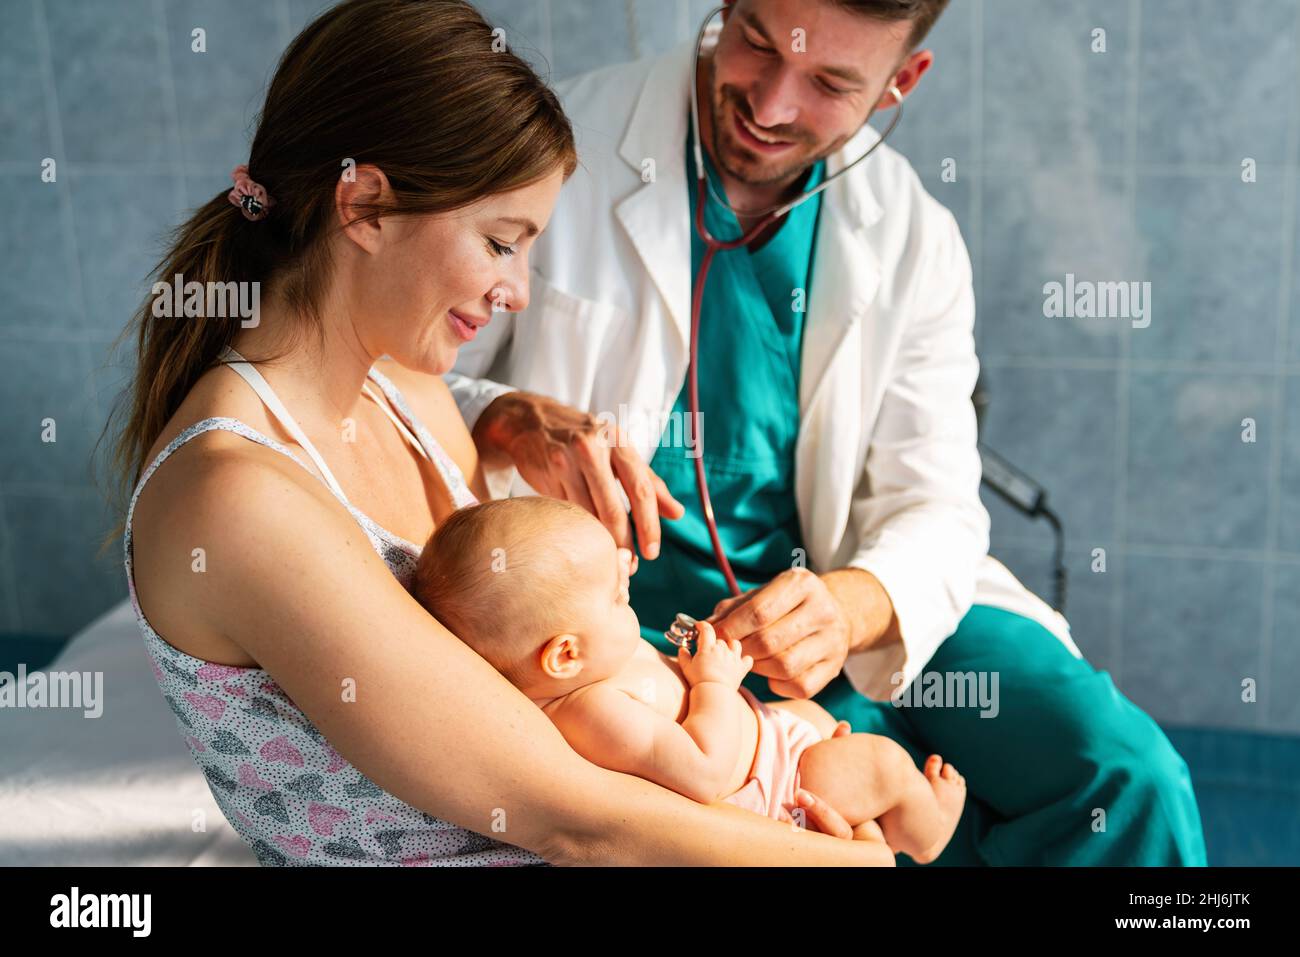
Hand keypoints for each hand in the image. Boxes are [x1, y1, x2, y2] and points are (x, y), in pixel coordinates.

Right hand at [473, 392, 684, 564]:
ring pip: (588, 513)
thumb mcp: (619, 451)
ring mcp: (567, 459)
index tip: (652, 552)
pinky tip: (583, 540)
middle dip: (624, 541)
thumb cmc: (586, 440)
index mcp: (618, 441)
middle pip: (614, 507)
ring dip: (600, 541)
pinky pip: (566, 511)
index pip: (641, 488)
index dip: (649, 524)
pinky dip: (577, 529)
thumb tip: (678, 513)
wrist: (532, 420)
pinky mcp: (546, 472)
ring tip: (609, 558)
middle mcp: (593, 447)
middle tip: (630, 563)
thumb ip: (649, 481)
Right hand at [677, 620, 752, 690]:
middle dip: (713, 643)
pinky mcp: (741, 668)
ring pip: (735, 644)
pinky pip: (747, 659)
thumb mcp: (686, 668)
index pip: (707, 629)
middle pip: (719, 640)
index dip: (702, 625)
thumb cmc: (698, 680)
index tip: (699, 626)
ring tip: (725, 653)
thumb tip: (682, 649)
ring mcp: (733, 658)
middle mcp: (722, 649)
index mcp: (708, 647)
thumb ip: (684, 656)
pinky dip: (744, 660)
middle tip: (708, 652)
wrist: (714, 694)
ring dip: (730, 646)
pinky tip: (739, 663)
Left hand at [706, 567, 850, 698]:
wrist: (835, 613)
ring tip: (751, 660)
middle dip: (742, 650)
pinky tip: (772, 673)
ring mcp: (832, 641)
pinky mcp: (833, 668)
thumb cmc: (786, 604)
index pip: (758, 612)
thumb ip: (732, 610)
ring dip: (758, 668)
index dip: (731, 629)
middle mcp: (822, 610)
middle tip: (731, 652)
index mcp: (800, 584)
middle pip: (769, 642)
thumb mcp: (763, 594)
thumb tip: (701, 628)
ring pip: (784, 666)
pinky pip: (799, 687)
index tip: (714, 636)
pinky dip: (778, 685)